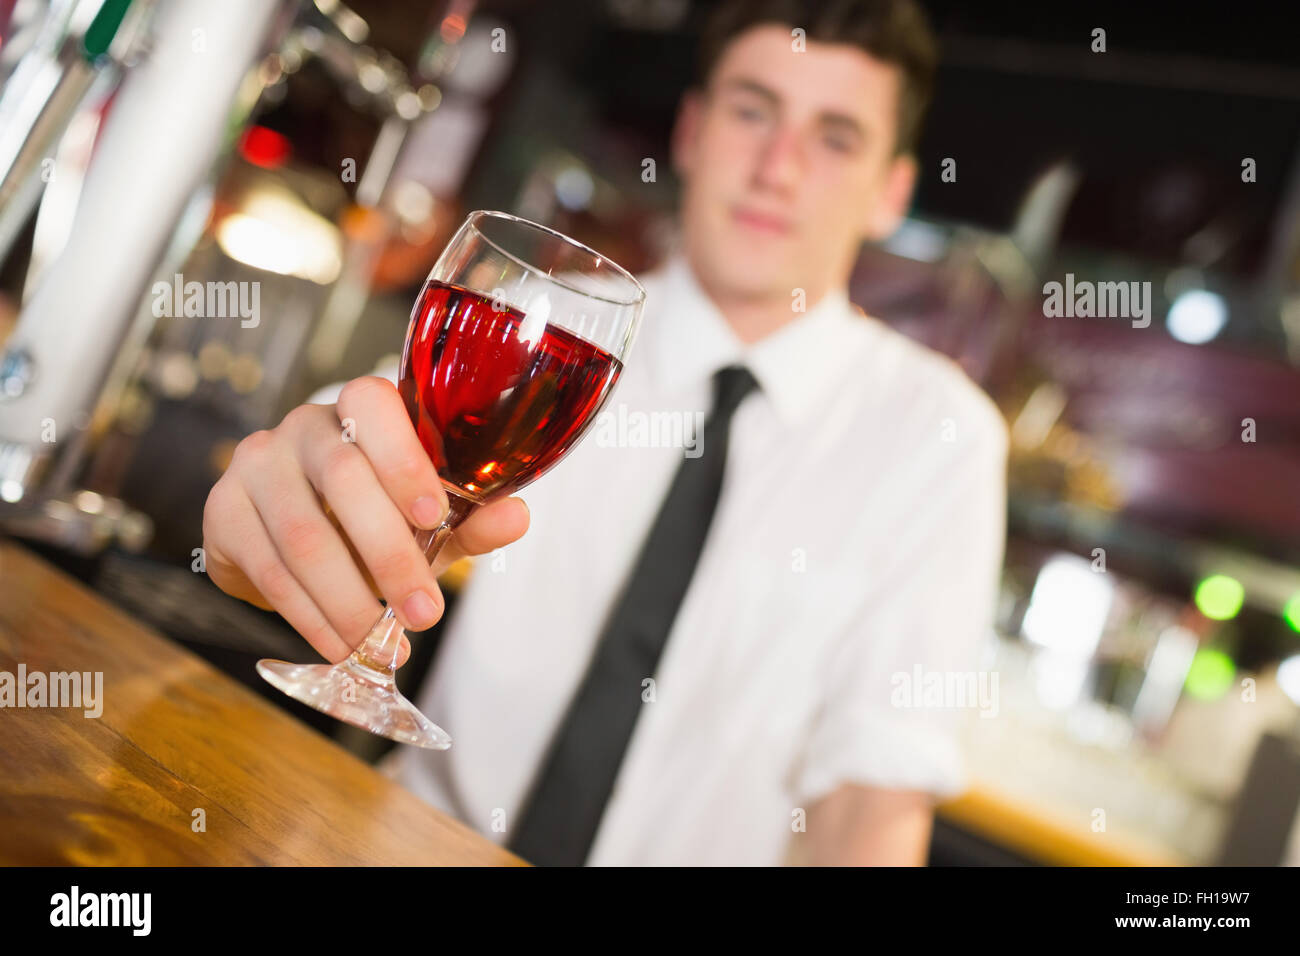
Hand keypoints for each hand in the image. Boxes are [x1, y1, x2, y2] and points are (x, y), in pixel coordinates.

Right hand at [201, 375, 528, 665]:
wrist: (284, 535)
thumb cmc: (368, 517)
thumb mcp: (424, 520)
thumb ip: (471, 519)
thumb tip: (517, 517)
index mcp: (359, 411)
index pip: (373, 405)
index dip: (402, 458)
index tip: (434, 517)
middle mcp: (302, 427)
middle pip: (342, 478)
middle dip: (389, 554)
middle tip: (424, 612)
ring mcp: (255, 465)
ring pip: (302, 534)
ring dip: (347, 599)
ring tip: (382, 642)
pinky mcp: (222, 511)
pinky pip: (267, 568)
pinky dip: (309, 616)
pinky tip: (340, 644)